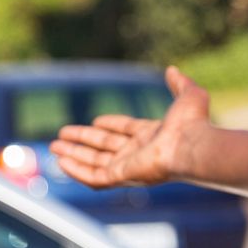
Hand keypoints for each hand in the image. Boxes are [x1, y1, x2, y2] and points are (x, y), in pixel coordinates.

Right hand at [49, 66, 211, 188]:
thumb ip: (179, 83)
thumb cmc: (193, 124)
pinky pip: (94, 177)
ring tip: (53, 146)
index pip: (125, 131)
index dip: (110, 125)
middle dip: (83, 141)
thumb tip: (173, 70)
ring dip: (74, 155)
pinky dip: (77, 171)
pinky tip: (61, 162)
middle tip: (61, 135)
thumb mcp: (188, 95)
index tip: (95, 121)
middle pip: (105, 147)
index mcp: (153, 136)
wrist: (193, 146)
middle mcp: (140, 153)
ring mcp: (130, 167)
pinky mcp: (121, 177)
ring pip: (95, 162)